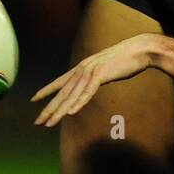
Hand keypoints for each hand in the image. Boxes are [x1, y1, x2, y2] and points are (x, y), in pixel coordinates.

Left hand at [31, 34, 155, 126]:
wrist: (140, 50)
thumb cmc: (126, 60)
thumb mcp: (106, 69)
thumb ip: (96, 76)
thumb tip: (91, 83)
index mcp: (82, 67)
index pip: (60, 82)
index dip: (46, 91)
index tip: (34, 99)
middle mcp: (82, 69)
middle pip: (62, 93)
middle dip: (49, 109)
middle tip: (38, 122)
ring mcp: (91, 71)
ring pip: (72, 96)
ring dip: (60, 111)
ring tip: (49, 123)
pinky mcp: (101, 74)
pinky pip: (88, 92)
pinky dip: (78, 103)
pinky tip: (70, 113)